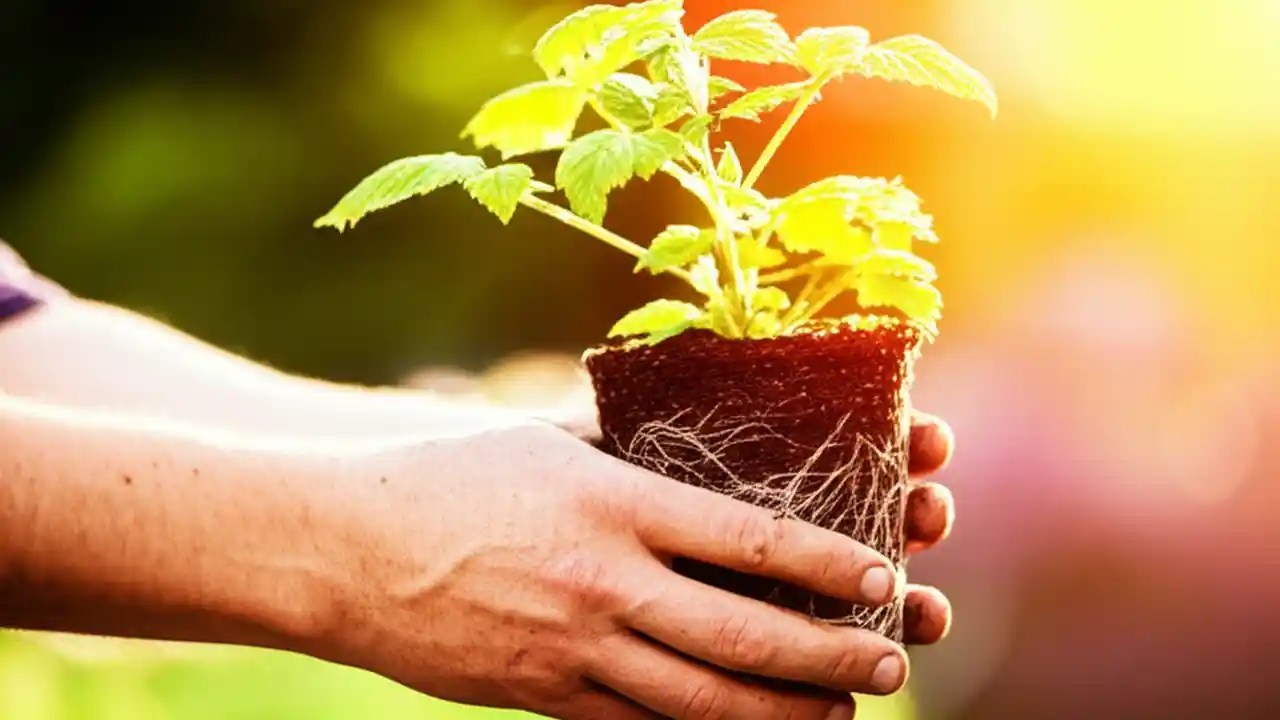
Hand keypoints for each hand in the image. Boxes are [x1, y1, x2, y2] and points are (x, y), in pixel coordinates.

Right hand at [318, 415, 953, 719]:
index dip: (825, 564)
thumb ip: (625, 456)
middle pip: (742, 635)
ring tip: (841, 713)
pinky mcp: (540, 696)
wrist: (338, 546)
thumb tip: (697, 454)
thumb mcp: (543, 444)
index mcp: (612, 504)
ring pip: (702, 702)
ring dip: (783, 714)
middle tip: (892, 657)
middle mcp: (603, 583)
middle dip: (830, 654)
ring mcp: (572, 650)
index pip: (747, 541)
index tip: (880, 574)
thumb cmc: (444, 475)